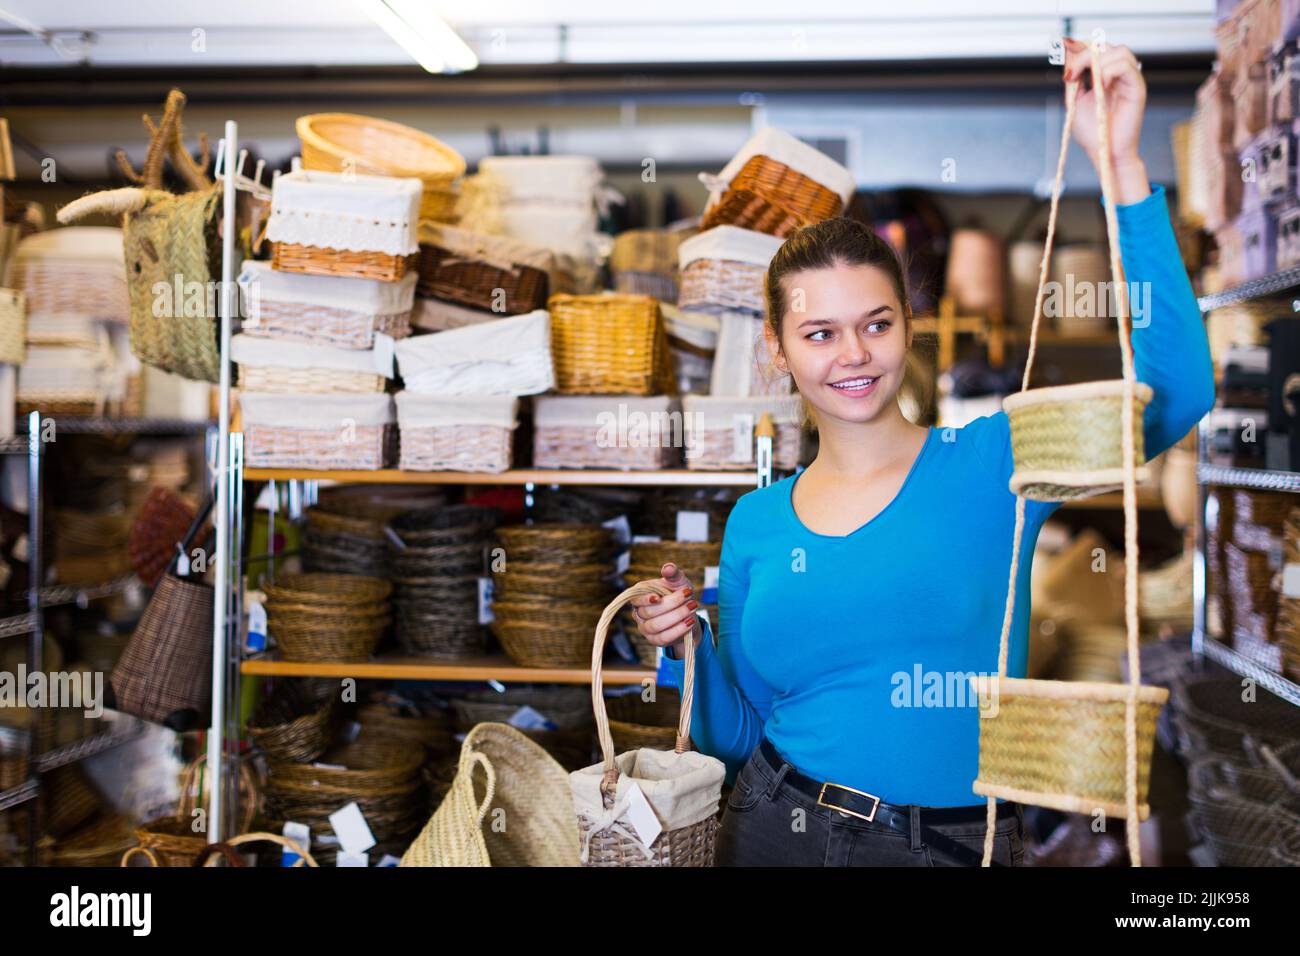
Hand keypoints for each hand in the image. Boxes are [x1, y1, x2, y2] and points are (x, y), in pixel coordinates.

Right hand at [627, 562, 701, 659]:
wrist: (688, 613)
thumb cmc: (679, 594)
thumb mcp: (679, 582)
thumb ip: (673, 574)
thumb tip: (668, 568)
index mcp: (640, 596)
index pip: (635, 599)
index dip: (644, 599)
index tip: (657, 597)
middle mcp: (639, 613)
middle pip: (649, 613)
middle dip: (671, 605)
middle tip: (689, 597)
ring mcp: (645, 628)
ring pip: (656, 626)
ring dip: (676, 617)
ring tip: (692, 608)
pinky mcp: (655, 640)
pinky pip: (664, 638)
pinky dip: (678, 630)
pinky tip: (690, 622)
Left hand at [1062, 37, 1149, 203]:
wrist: (1105, 152)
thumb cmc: (1093, 132)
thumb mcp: (1075, 102)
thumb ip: (1074, 80)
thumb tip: (1069, 61)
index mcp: (1104, 76)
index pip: (1096, 49)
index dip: (1080, 52)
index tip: (1067, 69)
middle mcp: (1118, 75)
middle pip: (1106, 46)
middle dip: (1086, 56)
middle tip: (1073, 74)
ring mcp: (1129, 80)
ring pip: (1120, 51)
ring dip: (1099, 62)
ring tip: (1091, 82)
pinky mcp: (1137, 88)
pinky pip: (1127, 66)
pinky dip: (1110, 71)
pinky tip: (1102, 86)